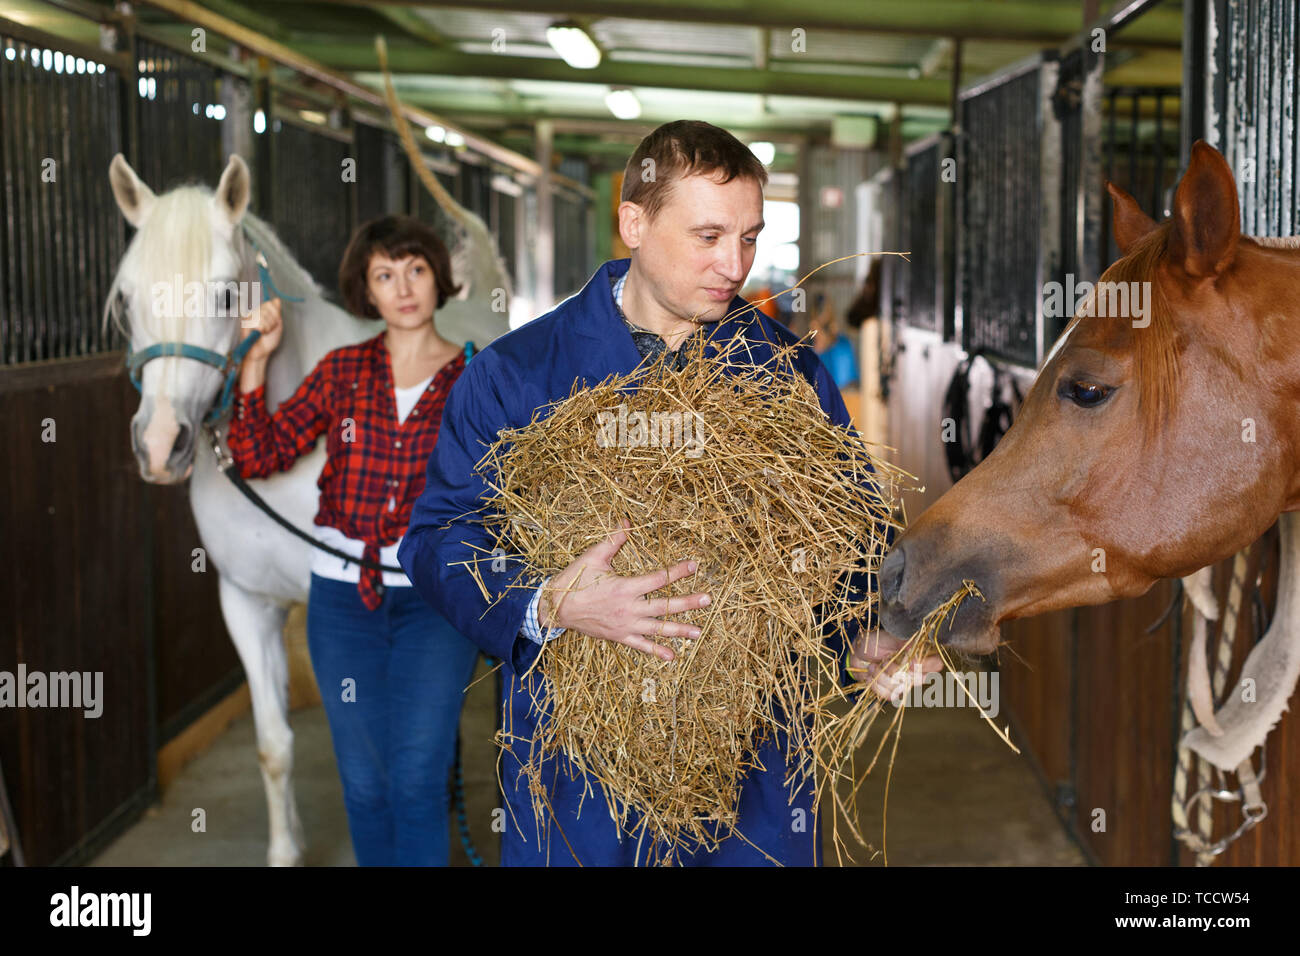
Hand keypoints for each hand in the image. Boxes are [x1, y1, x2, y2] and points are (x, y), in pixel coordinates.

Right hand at [240, 297, 282, 361]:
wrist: (262, 352)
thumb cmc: (268, 340)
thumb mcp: (277, 324)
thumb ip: (276, 312)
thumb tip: (276, 300)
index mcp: (262, 312)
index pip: (270, 304)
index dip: (275, 314)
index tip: (275, 323)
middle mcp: (255, 313)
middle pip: (267, 307)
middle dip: (272, 321)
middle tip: (269, 330)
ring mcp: (249, 317)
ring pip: (263, 314)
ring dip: (268, 326)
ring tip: (264, 333)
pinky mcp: (245, 322)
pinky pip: (257, 320)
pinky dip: (262, 328)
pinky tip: (259, 333)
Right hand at [540, 517, 710, 660]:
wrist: (556, 607)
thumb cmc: (574, 579)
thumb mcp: (593, 557)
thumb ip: (613, 541)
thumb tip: (627, 522)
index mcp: (625, 587)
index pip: (658, 578)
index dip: (677, 571)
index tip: (694, 565)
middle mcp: (629, 608)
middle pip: (664, 606)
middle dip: (687, 603)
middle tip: (707, 600)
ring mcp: (625, 625)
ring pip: (657, 629)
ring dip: (679, 630)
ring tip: (699, 632)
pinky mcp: (619, 636)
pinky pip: (641, 646)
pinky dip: (656, 651)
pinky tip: (673, 656)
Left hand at [848, 626, 943, 697]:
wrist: (858, 654)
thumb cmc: (876, 641)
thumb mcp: (891, 637)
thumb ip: (906, 642)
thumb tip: (916, 650)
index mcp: (920, 655)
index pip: (936, 664)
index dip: (922, 665)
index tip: (907, 660)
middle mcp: (916, 671)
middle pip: (918, 680)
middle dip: (896, 671)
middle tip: (884, 660)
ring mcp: (905, 682)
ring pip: (901, 688)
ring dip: (882, 676)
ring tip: (874, 666)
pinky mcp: (893, 691)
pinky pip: (890, 696)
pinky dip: (876, 685)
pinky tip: (871, 675)